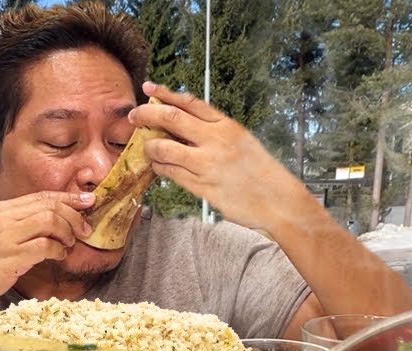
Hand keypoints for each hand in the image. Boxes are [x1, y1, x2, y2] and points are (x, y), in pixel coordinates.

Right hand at [0, 191, 94, 307]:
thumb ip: (17, 225)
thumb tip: (50, 222)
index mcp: (1, 210)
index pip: (42, 197)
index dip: (68, 198)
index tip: (87, 201)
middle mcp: (3, 219)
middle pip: (49, 206)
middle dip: (74, 215)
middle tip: (85, 228)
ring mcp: (6, 238)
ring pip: (49, 221)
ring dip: (67, 232)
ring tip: (70, 243)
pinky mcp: (10, 258)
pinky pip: (44, 247)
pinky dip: (57, 250)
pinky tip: (59, 255)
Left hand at [129, 81, 303, 230]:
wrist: (278, 201)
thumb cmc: (260, 172)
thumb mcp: (241, 140)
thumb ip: (213, 131)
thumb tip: (181, 123)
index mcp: (226, 126)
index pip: (189, 102)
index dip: (165, 93)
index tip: (148, 88)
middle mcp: (216, 140)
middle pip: (171, 118)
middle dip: (146, 115)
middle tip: (134, 116)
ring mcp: (207, 164)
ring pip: (164, 148)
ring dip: (149, 146)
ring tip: (147, 147)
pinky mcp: (202, 187)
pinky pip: (170, 173)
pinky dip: (159, 167)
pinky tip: (158, 166)